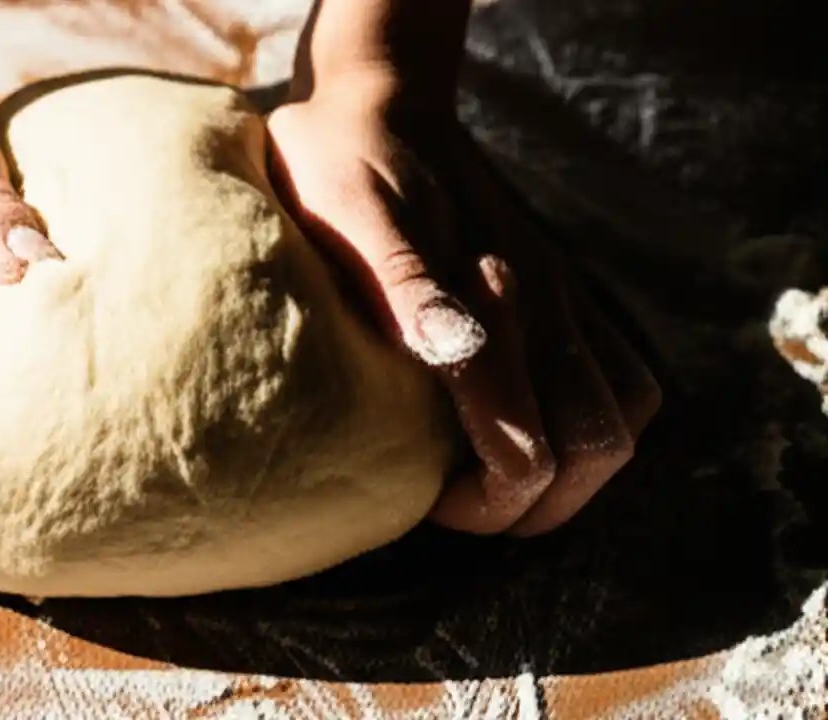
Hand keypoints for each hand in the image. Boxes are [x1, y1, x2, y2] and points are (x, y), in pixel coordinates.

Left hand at [267, 81, 661, 535]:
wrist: (382, 102)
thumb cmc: (341, 165)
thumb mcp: (347, 216)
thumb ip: (404, 287)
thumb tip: (460, 356)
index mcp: (494, 298)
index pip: (527, 448)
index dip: (485, 503)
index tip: (428, 502)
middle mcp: (546, 301)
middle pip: (597, 447)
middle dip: (536, 504)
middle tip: (462, 505)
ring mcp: (563, 292)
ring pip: (623, 412)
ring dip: (575, 468)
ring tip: (500, 479)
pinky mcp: (564, 286)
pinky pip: (620, 369)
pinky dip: (595, 416)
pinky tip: (535, 424)